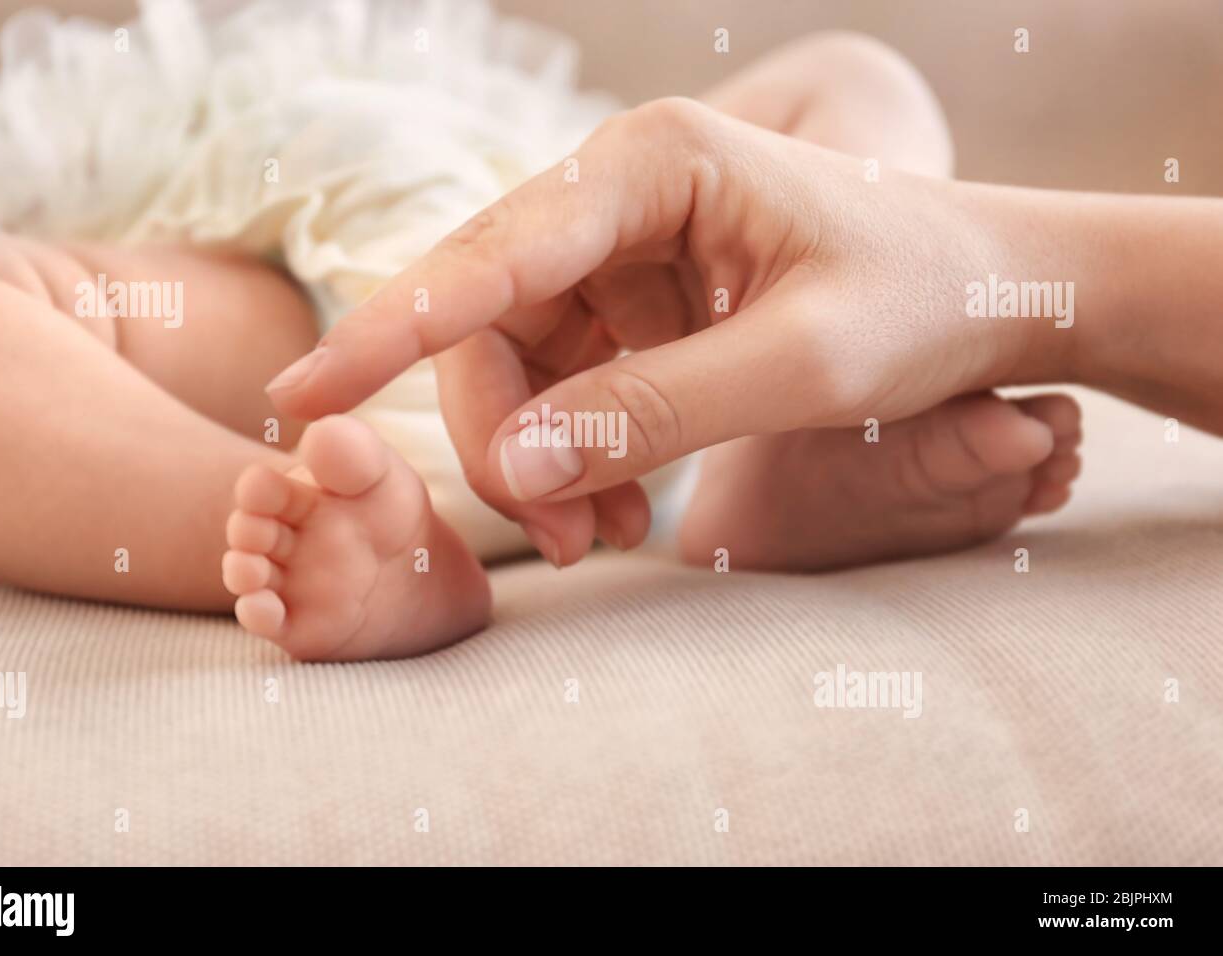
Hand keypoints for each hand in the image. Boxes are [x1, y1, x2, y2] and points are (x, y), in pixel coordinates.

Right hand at [267, 98, 1044, 565]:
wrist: (996, 294)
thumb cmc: (924, 300)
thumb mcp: (802, 364)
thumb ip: (656, 412)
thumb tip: (519, 466)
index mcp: (653, 164)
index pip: (490, 254)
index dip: (388, 334)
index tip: (301, 396)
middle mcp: (621, 190)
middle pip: (492, 320)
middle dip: (507, 438)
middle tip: (563, 542)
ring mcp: (627, 244)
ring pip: (522, 359)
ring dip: (544, 457)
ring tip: (606, 537)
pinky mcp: (641, 296)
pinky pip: (571, 377)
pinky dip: (581, 451)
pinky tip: (620, 507)